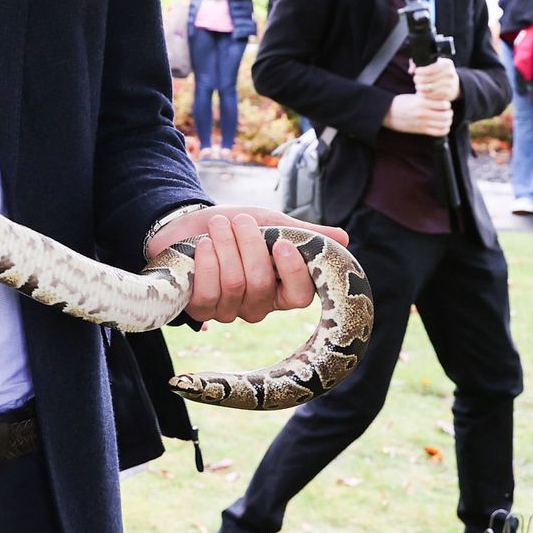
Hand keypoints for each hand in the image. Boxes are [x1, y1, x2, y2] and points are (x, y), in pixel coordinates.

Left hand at [146, 208, 350, 324]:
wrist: (189, 223)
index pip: (301, 295)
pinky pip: (208, 292)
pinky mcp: (201, 310)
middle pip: (261, 284)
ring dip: (225, 247)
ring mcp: (229, 311)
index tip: (283, 244)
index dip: (294, 272)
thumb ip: (303, 233)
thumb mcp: (271, 224)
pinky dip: (206, 262)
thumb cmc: (235, 227)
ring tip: (218, 225)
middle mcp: (259, 306)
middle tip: (240, 221)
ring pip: (235, 285)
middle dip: (249, 246)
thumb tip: (344, 239)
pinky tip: (203, 245)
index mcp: (282, 289)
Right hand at [384, 92, 452, 136]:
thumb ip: (426, 99)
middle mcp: (423, 113)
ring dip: (448, 121)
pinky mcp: (421, 130)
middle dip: (449, 113)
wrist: (386, 113)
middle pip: (446, 115)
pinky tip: (442, 126)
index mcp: (421, 102)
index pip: (444, 104)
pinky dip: (444, 130)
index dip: (447, 104)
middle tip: (447, 112)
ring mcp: (422, 123)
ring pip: (445, 124)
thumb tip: (440, 100)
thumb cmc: (400, 103)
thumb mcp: (413, 97)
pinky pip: (439, 132)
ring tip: (445, 119)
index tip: (444, 104)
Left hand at [410, 57, 460, 102]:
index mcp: (447, 64)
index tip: (416, 72)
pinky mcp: (447, 94)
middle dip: (418, 79)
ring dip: (420, 87)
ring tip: (418, 86)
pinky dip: (424, 94)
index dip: (420, 71)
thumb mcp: (433, 64)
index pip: (430, 68)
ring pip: (429, 88)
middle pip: (428, 78)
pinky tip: (421, 92)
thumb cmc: (439, 72)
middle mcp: (450, 74)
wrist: (454, 84)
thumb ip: (419, 63)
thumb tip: (411, 70)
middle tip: (416, 79)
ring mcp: (450, 84)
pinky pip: (432, 95)